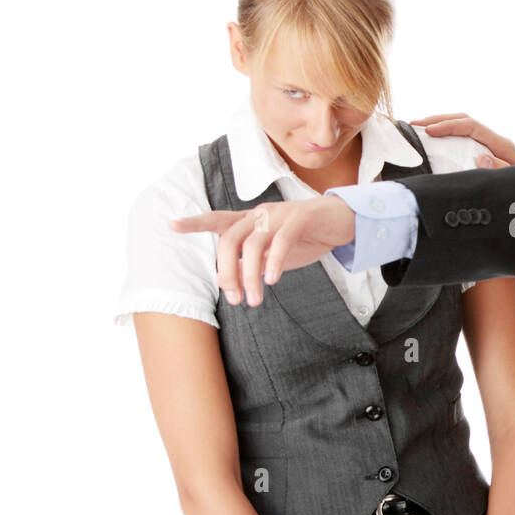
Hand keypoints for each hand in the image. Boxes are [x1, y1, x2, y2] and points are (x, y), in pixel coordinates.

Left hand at [168, 195, 355, 306]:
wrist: (343, 222)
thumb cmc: (305, 238)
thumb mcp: (273, 255)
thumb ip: (249, 264)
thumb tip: (222, 280)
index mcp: (251, 221)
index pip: (218, 220)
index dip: (195, 223)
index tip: (171, 225)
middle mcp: (260, 214)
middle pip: (229, 239)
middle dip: (227, 271)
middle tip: (234, 298)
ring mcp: (280, 214)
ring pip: (253, 244)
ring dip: (249, 276)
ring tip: (254, 299)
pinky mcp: (301, 218)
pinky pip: (280, 240)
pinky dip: (273, 262)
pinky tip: (272, 280)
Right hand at [408, 113, 514, 167]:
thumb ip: (501, 170)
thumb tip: (482, 157)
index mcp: (503, 146)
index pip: (472, 126)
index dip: (449, 125)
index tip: (428, 132)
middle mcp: (496, 143)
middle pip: (465, 120)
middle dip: (439, 119)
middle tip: (414, 124)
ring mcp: (491, 148)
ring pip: (462, 129)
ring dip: (440, 126)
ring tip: (417, 130)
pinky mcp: (486, 157)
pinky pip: (464, 142)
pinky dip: (446, 139)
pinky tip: (432, 144)